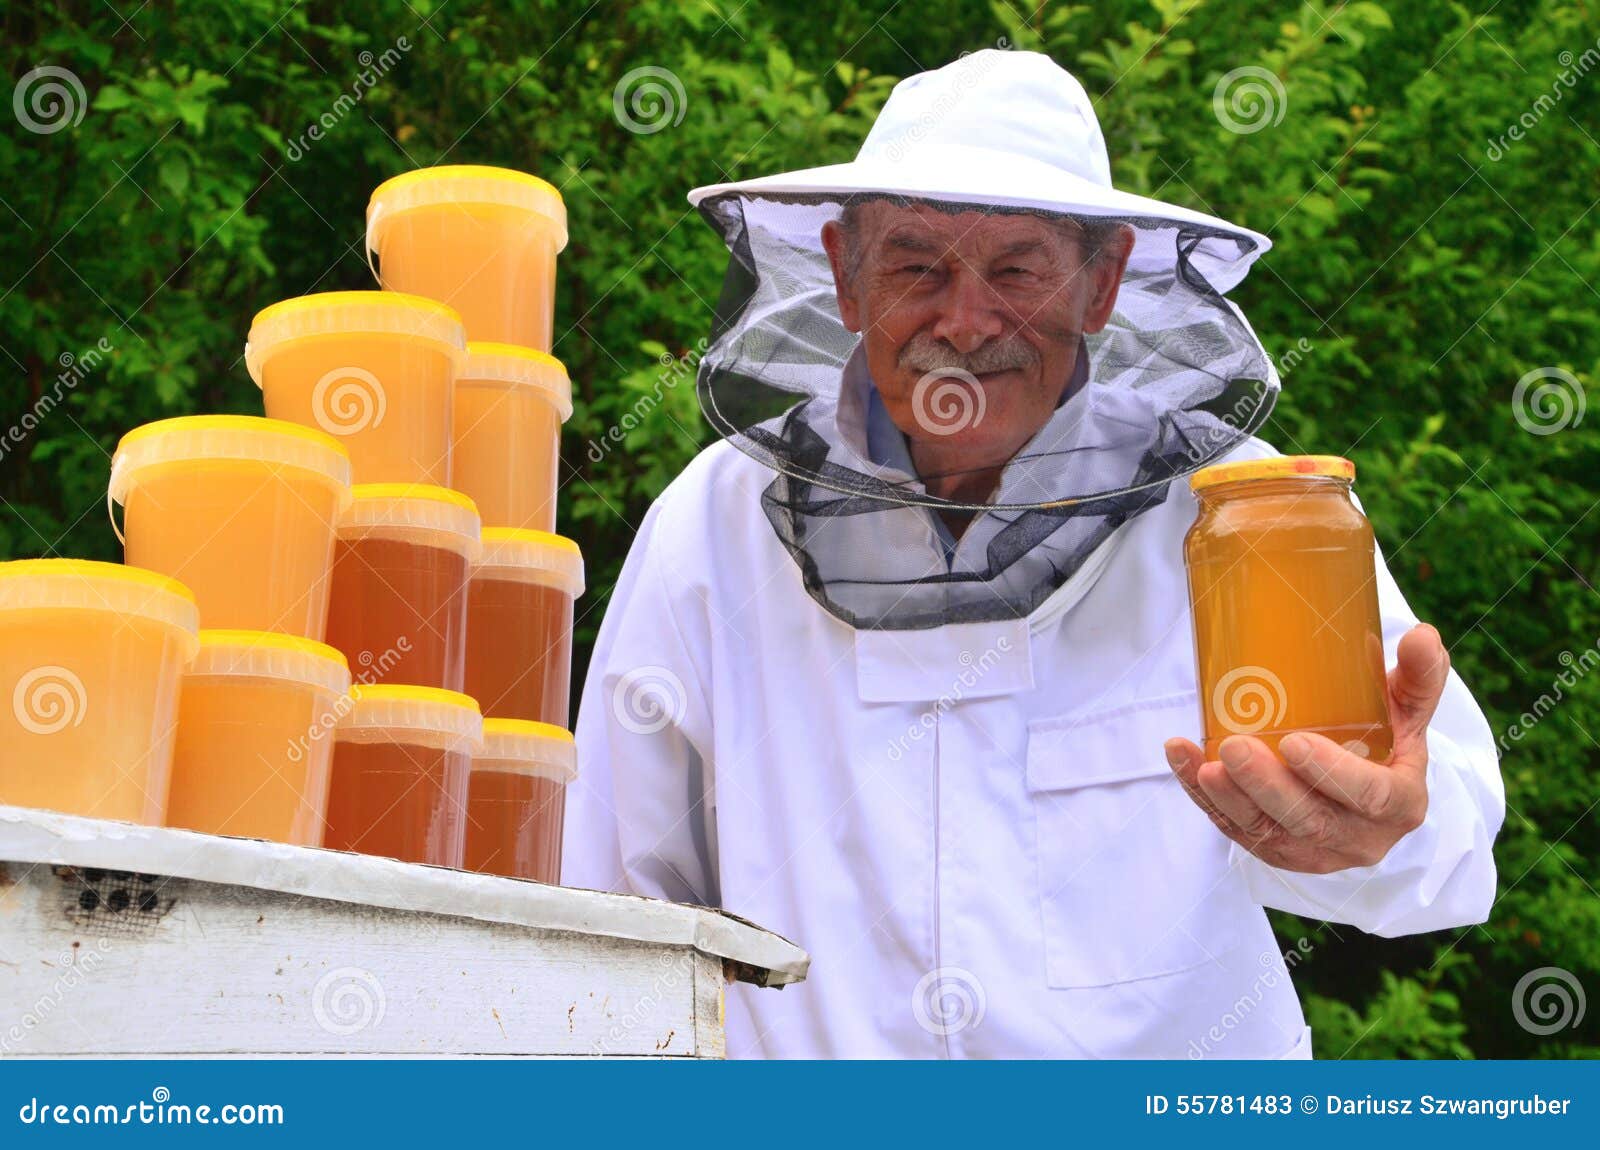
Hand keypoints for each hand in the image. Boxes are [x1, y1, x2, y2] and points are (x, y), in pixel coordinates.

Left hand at [1164, 624, 1449, 873]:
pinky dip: (1202, 797)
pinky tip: (1181, 758)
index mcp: (1399, 804)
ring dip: (1229, 799)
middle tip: (1233, 745)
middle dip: (1267, 786)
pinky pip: (1234, 829)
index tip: (1294, 741)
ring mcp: (1312, 850)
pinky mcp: (1273, 850)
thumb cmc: (1385, 742)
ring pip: (1266, 832)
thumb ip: (1419, 676)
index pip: (1370, 795)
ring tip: (1203, 763)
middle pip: (1309, 820)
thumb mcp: (1408, 711)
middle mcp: (1357, 837)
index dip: (1332, 774)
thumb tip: (1421, 635)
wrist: (1364, 791)